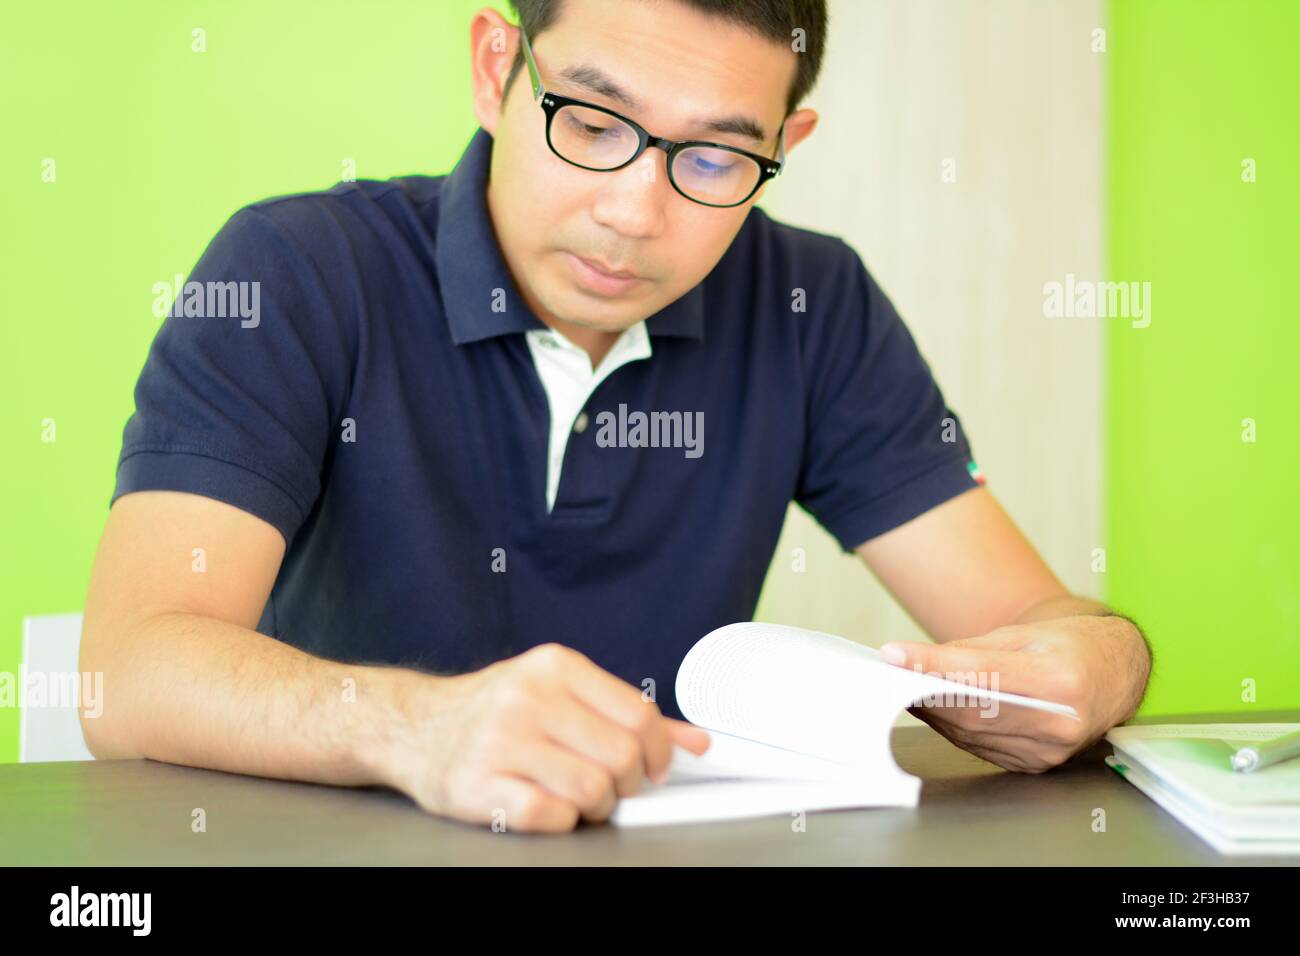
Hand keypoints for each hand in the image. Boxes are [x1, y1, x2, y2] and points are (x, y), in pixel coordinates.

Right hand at [378, 643, 710, 831]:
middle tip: (611, 787)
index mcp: (555, 667)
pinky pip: (550, 817)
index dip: (658, 751)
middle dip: (627, 784)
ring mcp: (500, 742)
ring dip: (596, 807)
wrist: (414, 727)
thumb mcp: (558, 692)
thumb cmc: (495, 710)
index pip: (638, 712)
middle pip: (620, 756)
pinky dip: (560, 821)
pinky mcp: (478, 786)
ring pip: (591, 790)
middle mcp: (527, 698)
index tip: (653, 768)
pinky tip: (544, 805)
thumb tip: (697, 742)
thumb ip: (626, 713)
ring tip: (578, 799)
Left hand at [879, 615, 1150, 772]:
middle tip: (890, 674)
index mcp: (1061, 678)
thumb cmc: (1070, 646)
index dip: (933, 665)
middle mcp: (1059, 721)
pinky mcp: (1036, 764)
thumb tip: (917, 660)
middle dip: (923, 692)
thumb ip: (972, 650)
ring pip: (970, 734)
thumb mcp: (1024, 634)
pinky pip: (980, 747)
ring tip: (904, 688)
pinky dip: (952, 727)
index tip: (895, 655)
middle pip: (972, 712)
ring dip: (932, 712)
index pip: (983, 674)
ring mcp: (1049, 750)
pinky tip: (934, 709)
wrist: (1111, 674)